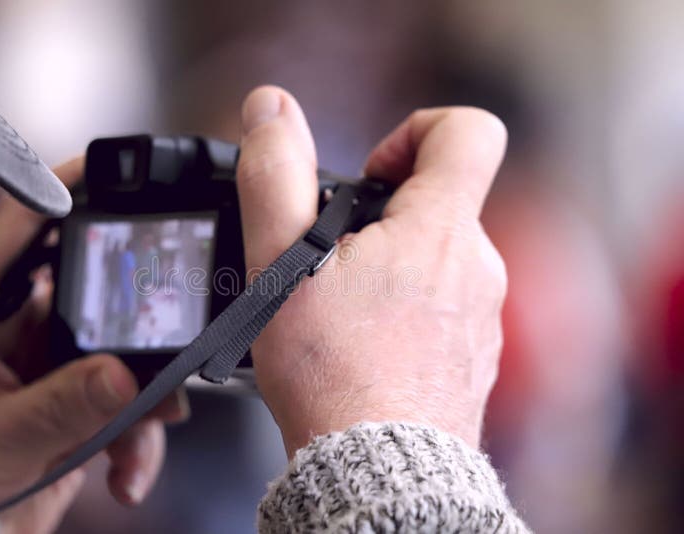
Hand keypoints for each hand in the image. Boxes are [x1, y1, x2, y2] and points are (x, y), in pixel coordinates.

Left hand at [0, 159, 188, 533]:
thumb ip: (61, 405)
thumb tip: (120, 374)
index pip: (18, 231)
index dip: (58, 189)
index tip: (105, 170)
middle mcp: (21, 333)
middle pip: (93, 288)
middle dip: (135, 313)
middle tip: (167, 323)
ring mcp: (53, 370)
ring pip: (122, 350)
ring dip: (147, 392)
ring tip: (150, 423)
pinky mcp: (80, 407)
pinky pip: (129, 404)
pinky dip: (140, 438)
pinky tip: (127, 470)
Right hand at [236, 86, 507, 455]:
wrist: (376, 473)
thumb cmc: (334, 374)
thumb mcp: (283, 264)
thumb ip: (274, 176)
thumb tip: (270, 111)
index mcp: (441, 231)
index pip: (466, 132)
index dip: (415, 132)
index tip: (373, 173)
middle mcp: (477, 268)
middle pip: (439, 204)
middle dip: (380, 219)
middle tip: (331, 261)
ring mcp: (481, 317)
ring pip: (436, 261)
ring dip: (388, 270)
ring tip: (339, 312)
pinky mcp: (472, 358)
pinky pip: (441, 311)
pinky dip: (404, 314)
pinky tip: (364, 347)